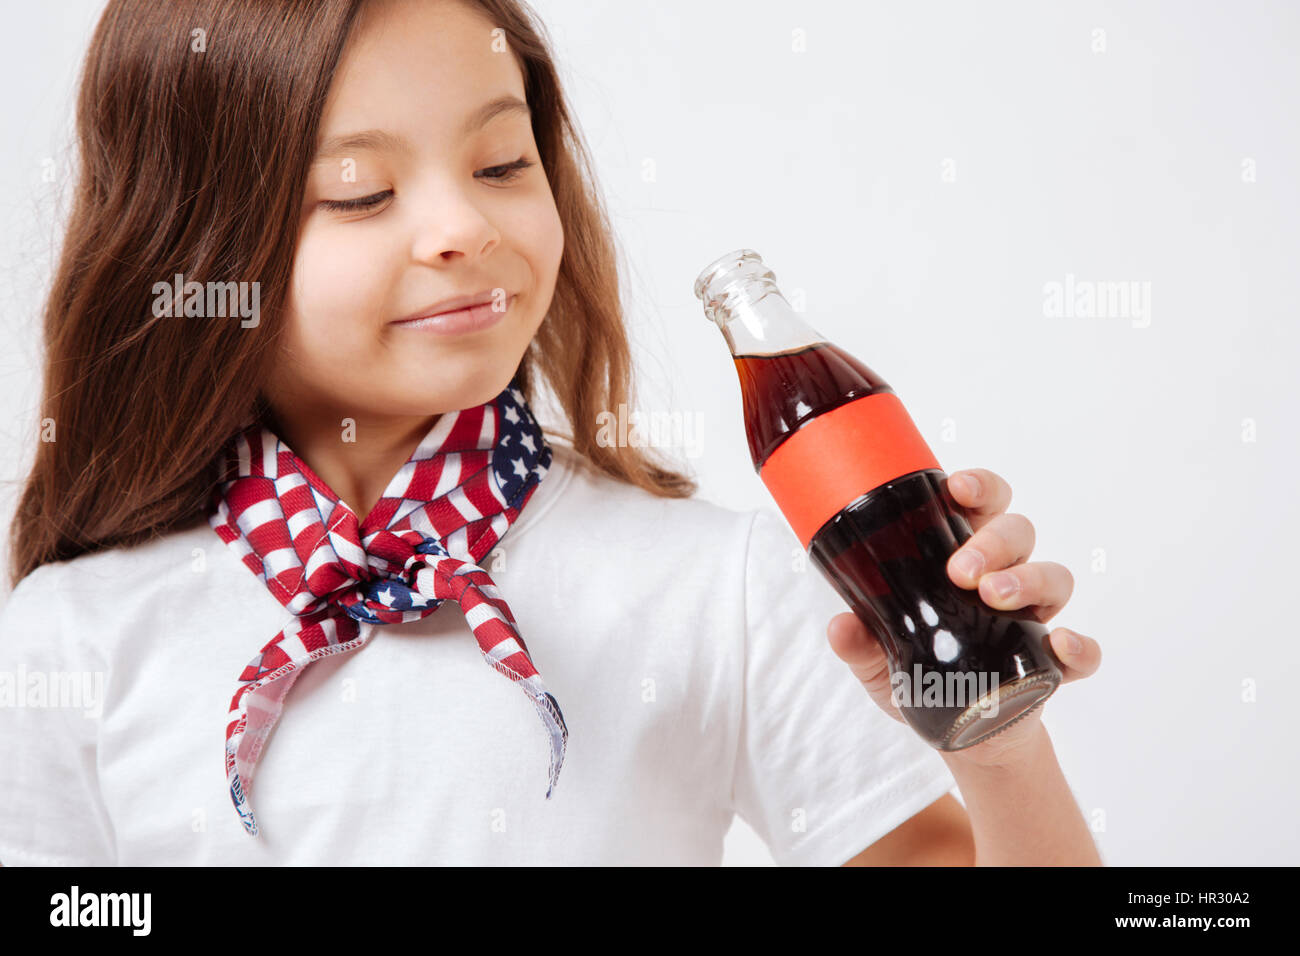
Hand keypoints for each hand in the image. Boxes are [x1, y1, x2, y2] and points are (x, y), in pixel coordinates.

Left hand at [826, 467, 1100, 767]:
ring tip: (994, 597)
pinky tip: (1060, 648)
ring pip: (1054, 576)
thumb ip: (859, 644)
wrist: (961, 736)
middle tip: (961, 570)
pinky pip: (1083, 649)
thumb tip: (840, 627)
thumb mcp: (878, 662)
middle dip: (993, 542)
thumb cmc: (921, 677)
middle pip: (1017, 533)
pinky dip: (1079, 646)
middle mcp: (1004, 577)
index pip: (979, 505)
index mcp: (961, 558)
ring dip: (1030, 580)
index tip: (955, 487)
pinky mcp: (1054, 664)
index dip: (977, 487)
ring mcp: (1034, 618)